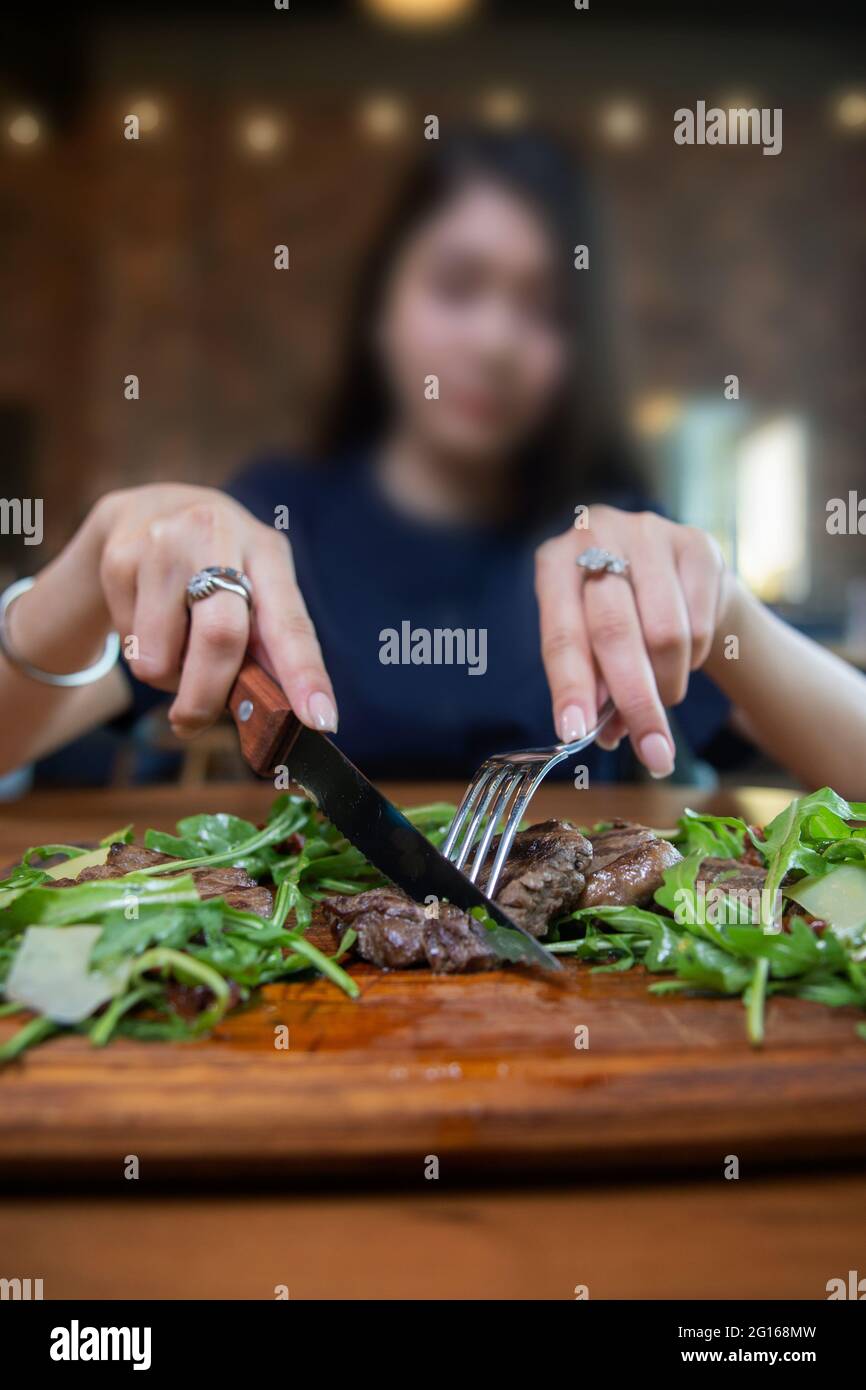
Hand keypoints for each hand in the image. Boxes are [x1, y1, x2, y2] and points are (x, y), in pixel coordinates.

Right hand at [89, 485, 335, 738]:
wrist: (148, 508)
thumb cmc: (217, 566)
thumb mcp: (252, 585)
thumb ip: (264, 643)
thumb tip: (275, 715)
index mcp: (266, 552)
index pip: (291, 622)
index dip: (306, 674)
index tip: (321, 719)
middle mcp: (218, 536)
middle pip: (220, 639)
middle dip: (206, 697)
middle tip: (191, 722)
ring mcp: (164, 544)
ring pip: (160, 656)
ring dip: (168, 676)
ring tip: (175, 645)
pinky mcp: (119, 560)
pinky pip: (131, 645)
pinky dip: (142, 654)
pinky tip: (149, 620)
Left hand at [534, 507, 729, 776]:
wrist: (672, 571)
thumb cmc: (616, 613)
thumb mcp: (587, 640)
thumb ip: (591, 682)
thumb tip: (605, 735)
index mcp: (555, 562)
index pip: (561, 635)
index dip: (570, 688)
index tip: (576, 733)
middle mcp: (598, 536)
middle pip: (615, 633)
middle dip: (634, 703)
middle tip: (652, 753)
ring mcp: (650, 534)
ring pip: (666, 635)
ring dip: (668, 684)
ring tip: (663, 696)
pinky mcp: (697, 544)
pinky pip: (700, 624)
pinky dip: (693, 659)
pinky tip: (684, 655)